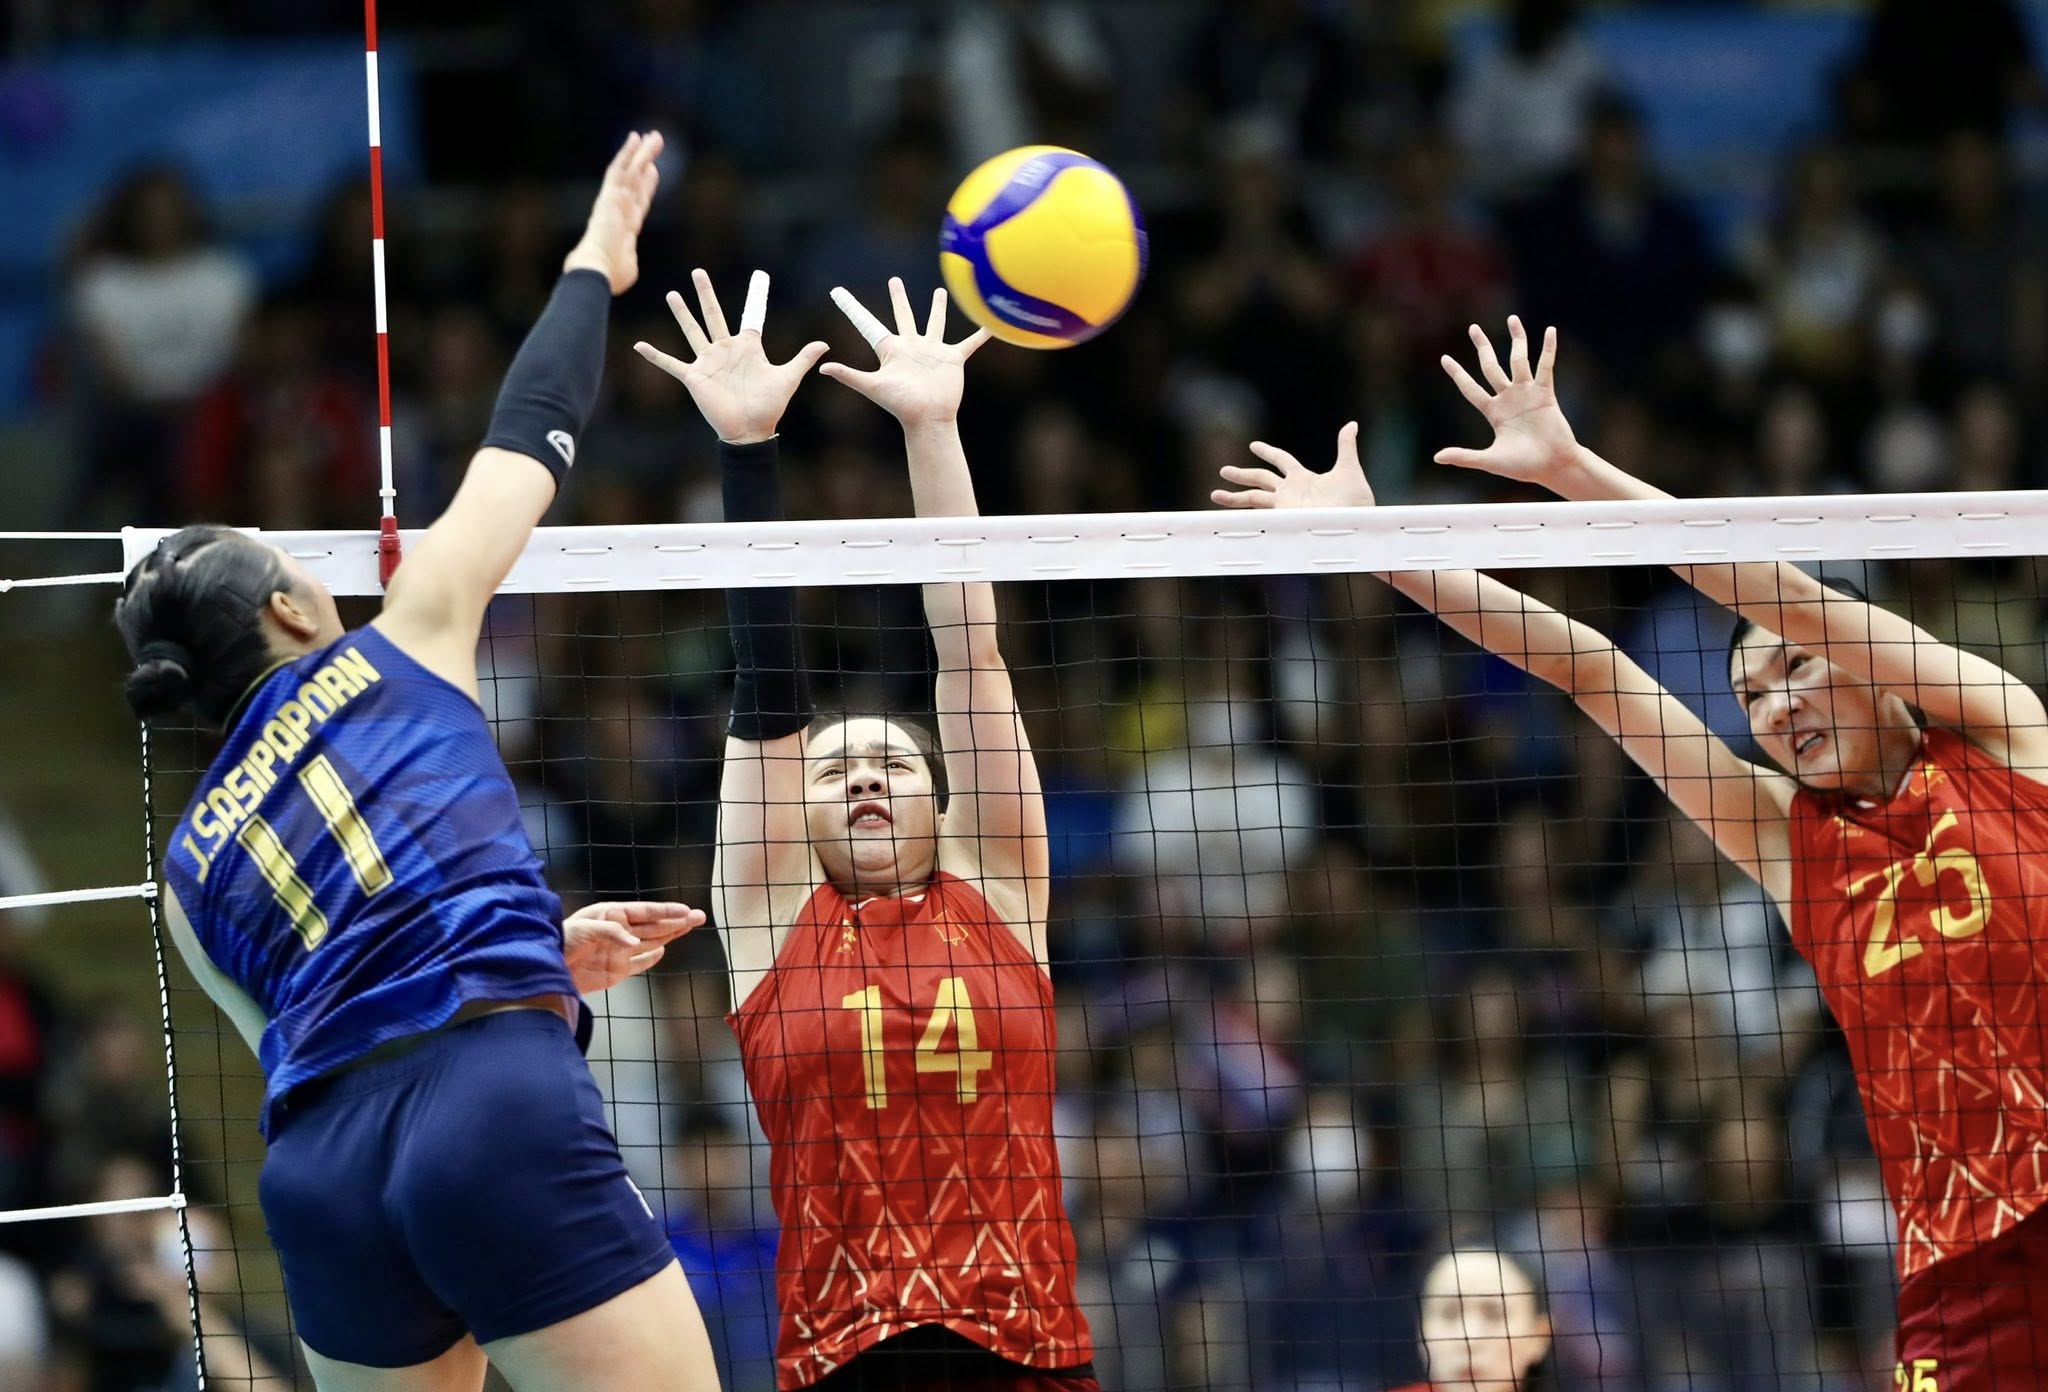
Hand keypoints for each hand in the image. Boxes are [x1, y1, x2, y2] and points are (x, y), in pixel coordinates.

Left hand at [562, 900, 704, 994]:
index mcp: (611, 916)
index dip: (666, 911)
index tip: (686, 910)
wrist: (545, 967)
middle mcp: (619, 932)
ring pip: (651, 942)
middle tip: (699, 916)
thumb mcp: (583, 930)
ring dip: (670, 934)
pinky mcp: (615, 971)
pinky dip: (651, 958)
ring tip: (688, 926)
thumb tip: (637, 944)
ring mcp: (618, 952)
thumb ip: (611, 933)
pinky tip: (662, 951)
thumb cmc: (560, 941)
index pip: (645, 912)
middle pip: (653, 926)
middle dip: (677, 921)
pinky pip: (638, 964)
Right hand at [563, 130, 664, 295]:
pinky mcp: (610, 196)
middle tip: (654, 143)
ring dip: (642, 152)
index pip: (639, 200)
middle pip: (636, 180)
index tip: (653, 171)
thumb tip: (628, 261)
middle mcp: (620, 209)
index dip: (647, 185)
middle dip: (646, 161)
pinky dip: (626, 153)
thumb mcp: (628, 267)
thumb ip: (630, 257)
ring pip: (630, 170)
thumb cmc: (610, 275)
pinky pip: (619, 170)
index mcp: (626, 226)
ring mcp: (615, 201)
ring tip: (655, 135)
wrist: (596, 270)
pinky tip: (635, 138)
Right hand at [635, 270, 826, 443]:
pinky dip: (656, 356)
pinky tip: (639, 346)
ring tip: (672, 294)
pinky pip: (671, 364)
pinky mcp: (694, 377)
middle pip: (714, 315)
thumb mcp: (787, 378)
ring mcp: (708, 362)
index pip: (752, 314)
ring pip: (693, 331)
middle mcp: (726, 350)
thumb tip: (824, 343)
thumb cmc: (769, 406)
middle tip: (698, 271)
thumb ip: (802, 358)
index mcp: (748, 347)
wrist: (750, 431)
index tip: (760, 275)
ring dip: (682, 314)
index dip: (757, 295)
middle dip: (706, 294)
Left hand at [818, 279, 991, 428]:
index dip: (852, 308)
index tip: (837, 293)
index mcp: (891, 350)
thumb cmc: (900, 405)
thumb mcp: (873, 386)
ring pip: (935, 323)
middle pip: (904, 316)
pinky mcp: (952, 359)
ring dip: (938, 308)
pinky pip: (968, 344)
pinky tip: (990, 324)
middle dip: (898, 298)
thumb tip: (822, 368)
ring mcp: (933, 351)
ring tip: (941, 291)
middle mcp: (911, 346)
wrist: (928, 418)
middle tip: (894, 280)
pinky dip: (980, 335)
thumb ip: (849, 375)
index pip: (868, 324)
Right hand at [1212, 421, 1373, 509]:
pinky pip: (1259, 517)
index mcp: (1303, 478)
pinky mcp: (1284, 521)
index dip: (1267, 451)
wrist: (1355, 525)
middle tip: (1223, 471)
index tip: (1253, 445)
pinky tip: (1228, 517)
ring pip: (1254, 499)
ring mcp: (1285, 507)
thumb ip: (1346, 446)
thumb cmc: (1356, 502)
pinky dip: (1244, 517)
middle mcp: (1291, 492)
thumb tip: (1352, 424)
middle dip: (1242, 475)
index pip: (1281, 460)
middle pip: (1260, 479)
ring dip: (1235, 498)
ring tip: (1215, 496)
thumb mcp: (1350, 470)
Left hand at [1434, 316, 1580, 485]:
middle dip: (1482, 347)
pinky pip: (1546, 367)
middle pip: (1491, 366)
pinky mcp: (1546, 394)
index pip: (1470, 388)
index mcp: (1493, 412)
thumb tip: (1437, 457)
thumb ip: (1464, 457)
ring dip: (1517, 339)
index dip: (1458, 374)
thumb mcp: (1489, 460)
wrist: (1552, 466)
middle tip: (1473, 328)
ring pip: (1519, 360)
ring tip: (1512, 319)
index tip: (1444, 358)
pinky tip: (1549, 331)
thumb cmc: (1523, 466)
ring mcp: (1527, 394)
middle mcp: (1508, 398)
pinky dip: (1548, 349)